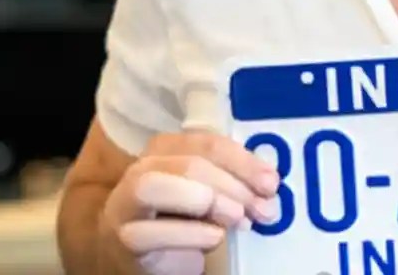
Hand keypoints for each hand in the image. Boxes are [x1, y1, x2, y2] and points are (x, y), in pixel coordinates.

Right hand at [99, 130, 280, 274]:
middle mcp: (141, 168)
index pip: (207, 144)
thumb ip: (234, 181)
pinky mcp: (126, 238)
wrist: (146, 253)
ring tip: (239, 221)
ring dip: (208, 203)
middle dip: (232, 186)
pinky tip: (214, 237)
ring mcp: (128, 203)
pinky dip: (190, 235)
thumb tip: (269, 184)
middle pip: (189, 165)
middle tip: (262, 208)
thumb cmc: (184, 216)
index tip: (272, 182)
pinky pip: (153, 233)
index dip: (243, 162)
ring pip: (158, 188)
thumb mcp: (211, 192)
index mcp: (166, 148)